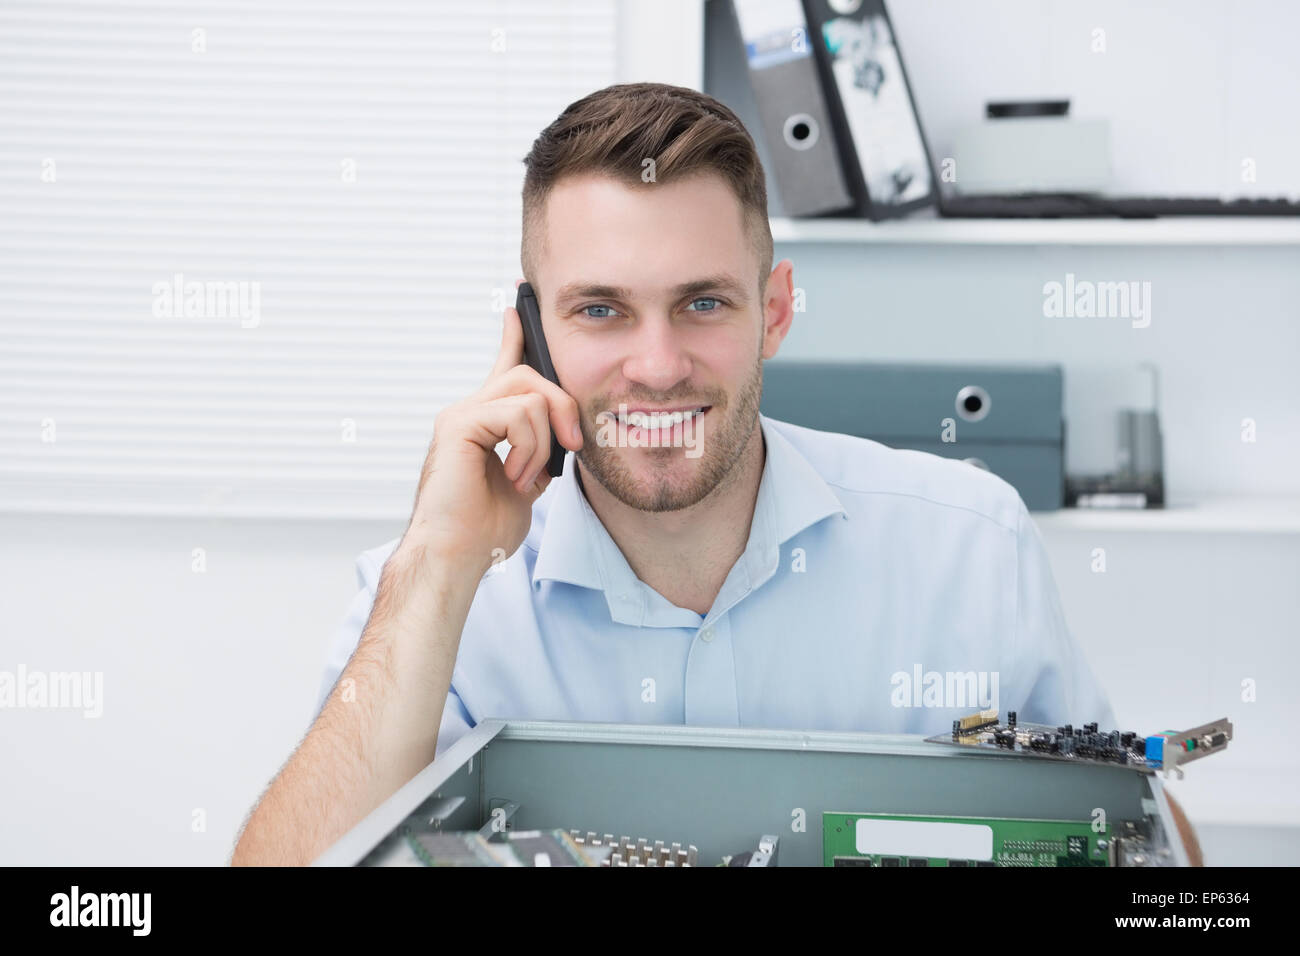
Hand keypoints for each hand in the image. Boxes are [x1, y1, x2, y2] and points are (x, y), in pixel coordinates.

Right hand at [402, 281, 582, 573]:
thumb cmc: (484, 530)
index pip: (504, 366)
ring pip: (530, 394)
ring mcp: (460, 415)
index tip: (519, 305)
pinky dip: (528, 450)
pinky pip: (518, 414)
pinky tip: (515, 477)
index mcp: (485, 422)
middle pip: (530, 374)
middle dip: (564, 407)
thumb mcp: (528, 482)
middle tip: (571, 447)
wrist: (457, 556)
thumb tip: (564, 436)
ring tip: (526, 477)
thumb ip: (541, 450)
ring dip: (544, 441)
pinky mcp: (458, 425)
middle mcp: (469, 411)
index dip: (515, 336)